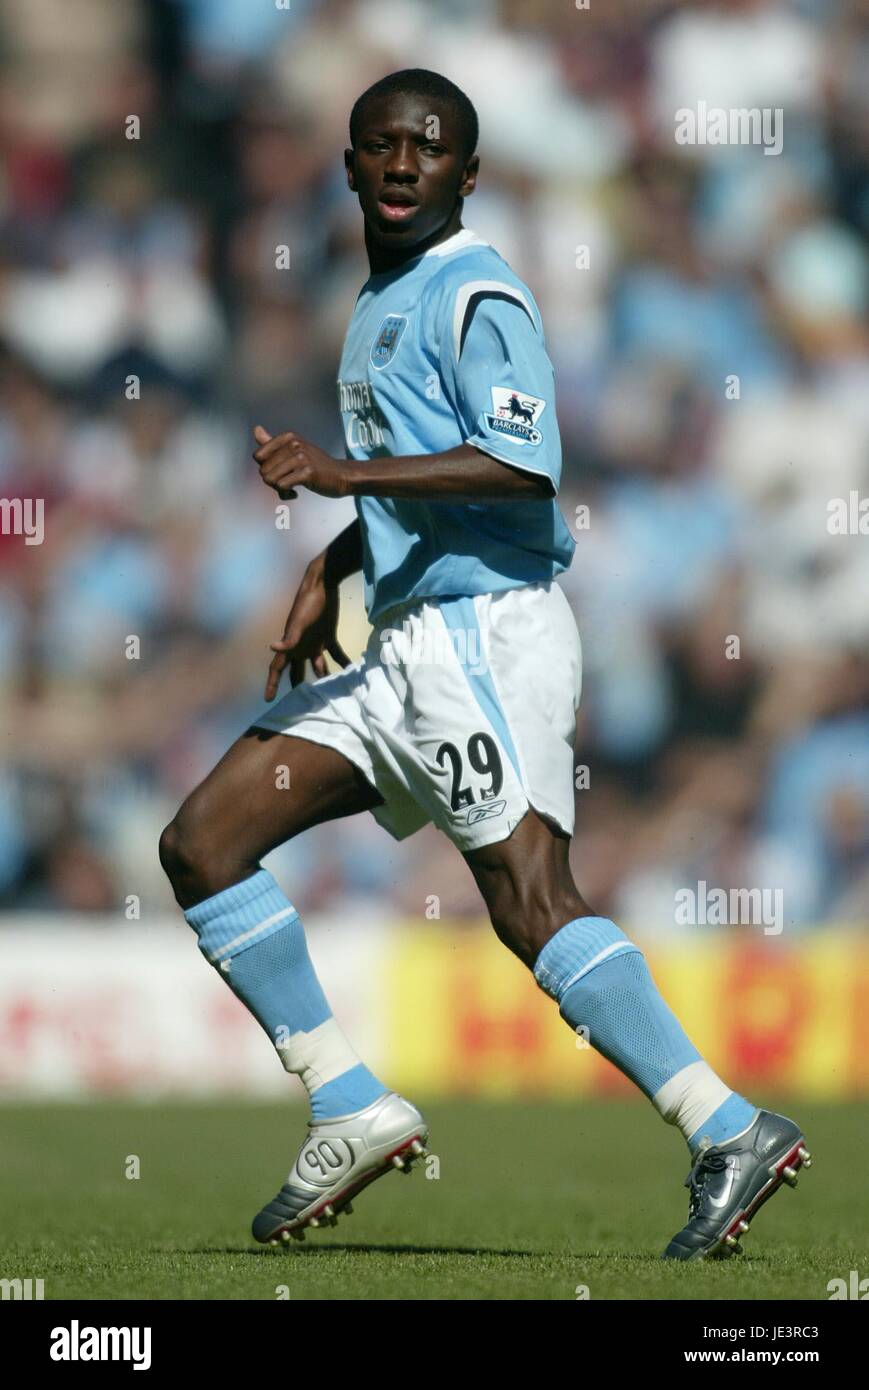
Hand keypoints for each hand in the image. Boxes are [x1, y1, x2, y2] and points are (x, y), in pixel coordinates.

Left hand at [253, 425, 349, 499]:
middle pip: (263, 470)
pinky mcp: (308, 472)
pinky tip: (295, 494)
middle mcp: (294, 444)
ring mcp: (301, 457)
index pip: (258, 456)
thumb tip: (256, 430)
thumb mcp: (294, 450)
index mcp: (288, 437)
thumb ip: (272, 443)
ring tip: (290, 489)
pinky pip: (282, 487)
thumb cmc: (315, 465)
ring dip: (278, 489)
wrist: (340, 475)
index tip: (279, 472)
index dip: (265, 468)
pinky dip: (286, 495)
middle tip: (286, 483)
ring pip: (271, 479)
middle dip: (272, 481)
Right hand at [264, 566, 350, 698]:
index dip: (272, 684)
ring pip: (317, 666)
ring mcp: (314, 641)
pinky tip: (352, 671)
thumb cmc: (308, 602)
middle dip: (297, 687)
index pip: (277, 668)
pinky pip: (336, 653)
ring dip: (323, 678)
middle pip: (296, 671)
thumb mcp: (299, 621)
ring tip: (329, 694)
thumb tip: (272, 649)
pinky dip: (343, 662)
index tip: (268, 700)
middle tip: (298, 706)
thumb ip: (289, 638)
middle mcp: (301, 646)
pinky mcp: (328, 635)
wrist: (322, 584)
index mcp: (291, 644)